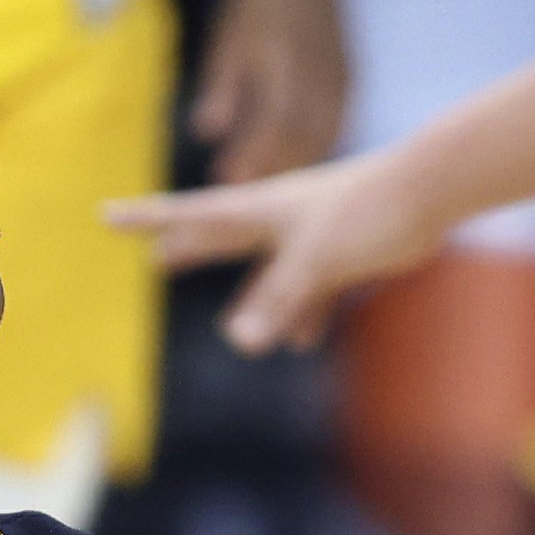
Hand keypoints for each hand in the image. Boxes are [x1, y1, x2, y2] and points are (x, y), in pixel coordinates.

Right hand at [105, 149, 442, 352]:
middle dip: (190, 250)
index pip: (188, 214)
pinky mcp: (344, 254)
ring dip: (251, 301)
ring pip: (269, 275)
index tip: (105, 217)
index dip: (145, 218)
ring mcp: (311, 237)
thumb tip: (242, 345)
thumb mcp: (315, 261)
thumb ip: (277, 302)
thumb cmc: (367, 213)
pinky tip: (300, 343)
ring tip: (233, 328)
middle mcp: (278, 219)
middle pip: (222, 238)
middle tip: (157, 258)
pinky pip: (312, 291)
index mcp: (258, 209)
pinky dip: (303, 316)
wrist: (429, 190)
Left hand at [189, 0, 348, 183]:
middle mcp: (318, 77)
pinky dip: (314, 155)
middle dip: (271, 175)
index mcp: (285, 62)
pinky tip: (296, 175)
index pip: (272, 121)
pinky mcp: (349, 86)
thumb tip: (206, 132)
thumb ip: (220, 85)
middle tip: (242, 203)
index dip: (251, 155)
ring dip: (294, 171)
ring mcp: (339, 82)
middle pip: (300, 141)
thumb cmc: (258, 2)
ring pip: (321, 140)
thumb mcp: (230, 37)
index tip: (226, 181)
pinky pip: (335, 131)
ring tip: (265, 199)